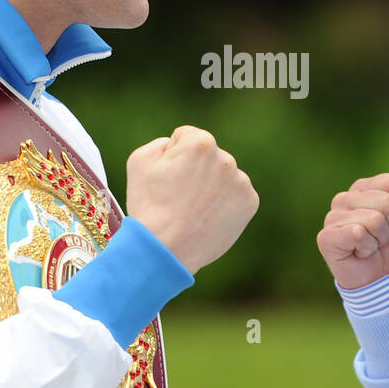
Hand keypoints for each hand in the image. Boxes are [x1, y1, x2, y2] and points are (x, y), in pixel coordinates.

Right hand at [126, 125, 258, 273]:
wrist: (165, 250)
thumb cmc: (148, 205)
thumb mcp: (139, 161)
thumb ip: (161, 143)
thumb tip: (177, 145)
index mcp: (201, 143)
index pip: (186, 137)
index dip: (172, 156)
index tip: (167, 177)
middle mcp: (226, 159)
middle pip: (207, 156)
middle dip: (195, 170)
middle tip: (179, 196)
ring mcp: (241, 182)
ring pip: (222, 176)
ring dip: (211, 185)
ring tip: (193, 209)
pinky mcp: (249, 203)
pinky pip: (235, 195)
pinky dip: (224, 203)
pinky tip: (208, 216)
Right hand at [316, 173, 388, 289]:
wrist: (387, 281)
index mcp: (364, 188)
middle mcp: (344, 198)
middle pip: (385, 201)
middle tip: (383, 239)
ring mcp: (332, 217)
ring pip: (374, 219)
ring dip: (381, 239)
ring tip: (372, 247)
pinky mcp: (326, 237)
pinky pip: (358, 233)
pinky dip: (368, 248)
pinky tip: (360, 254)